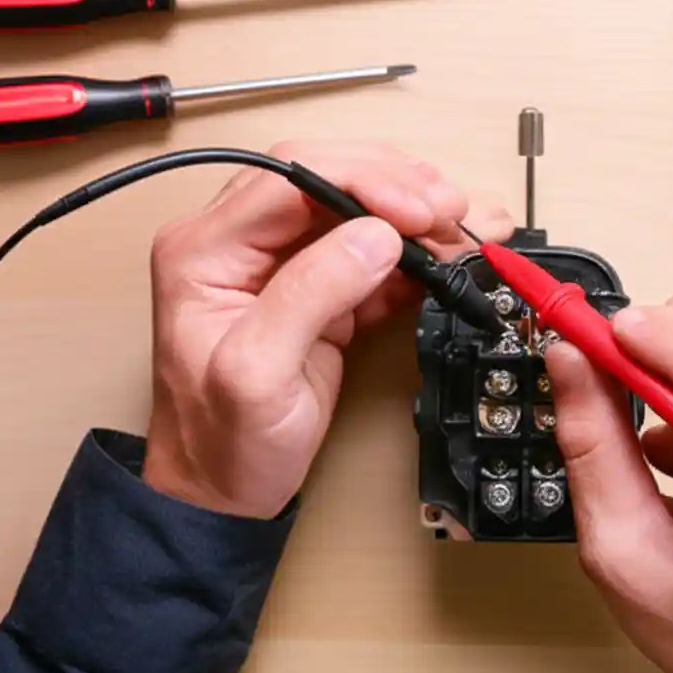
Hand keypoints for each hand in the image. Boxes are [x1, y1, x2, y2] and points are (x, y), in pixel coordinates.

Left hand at [142, 142, 511, 518]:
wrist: (223, 493)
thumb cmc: (222, 443)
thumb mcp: (258, 375)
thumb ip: (312, 294)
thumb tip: (375, 236)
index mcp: (205, 250)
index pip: (289, 179)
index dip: (361, 180)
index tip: (415, 211)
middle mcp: (240, 244)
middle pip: (327, 178)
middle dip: (397, 186)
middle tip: (452, 209)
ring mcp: (281, 265)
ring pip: (356, 209)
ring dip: (416, 213)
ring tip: (467, 225)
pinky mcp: (318, 291)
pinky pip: (373, 253)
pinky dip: (418, 253)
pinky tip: (454, 256)